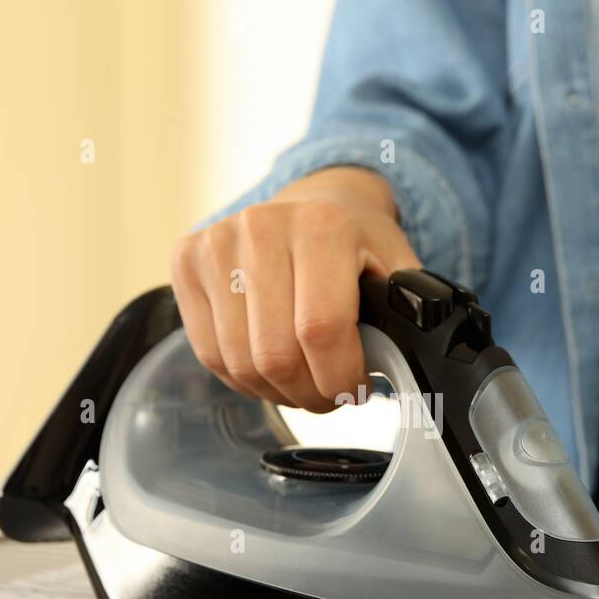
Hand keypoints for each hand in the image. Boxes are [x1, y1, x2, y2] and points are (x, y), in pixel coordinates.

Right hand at [170, 167, 421, 411]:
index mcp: (323, 226)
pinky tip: (269, 369)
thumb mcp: (396, 268)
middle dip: (310, 393)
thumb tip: (413, 369)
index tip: (357, 389)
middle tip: (331, 395)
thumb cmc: (356, 244)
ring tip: (302, 382)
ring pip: (239, 362)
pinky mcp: (186, 262)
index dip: (340, 378)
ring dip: (276, 391)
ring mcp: (216, 243)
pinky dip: (243, 379)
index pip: (322, 330)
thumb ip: (406, 314)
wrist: (312, 203)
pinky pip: (210, 353)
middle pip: (275, 355)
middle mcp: (262, 227)